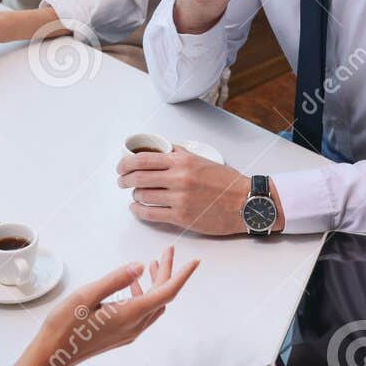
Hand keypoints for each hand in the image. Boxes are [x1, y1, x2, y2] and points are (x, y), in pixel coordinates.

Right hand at [37, 247, 199, 365]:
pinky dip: (145, 295)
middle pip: (162, 297)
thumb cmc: (64, 327)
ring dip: (157, 284)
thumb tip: (140, 267)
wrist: (52, 356)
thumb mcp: (86, 296)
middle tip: (166, 251)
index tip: (194, 262)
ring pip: (154, 305)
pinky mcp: (121, 335)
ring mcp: (128, 333)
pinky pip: (143, 313)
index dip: (181, 276)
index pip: (166, 293)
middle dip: (167, 273)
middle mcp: (134, 326)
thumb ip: (116, 280)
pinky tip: (131, 286)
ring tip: (152, 264)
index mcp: (129, 314)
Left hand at [117, 149, 277, 234]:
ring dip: (134, 195)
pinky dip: (138, 211)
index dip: (126, 163)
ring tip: (136, 194)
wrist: (244, 202)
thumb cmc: (225, 182)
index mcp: (182, 161)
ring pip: (142, 196)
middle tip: (122, 181)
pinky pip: (150, 214)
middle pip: (138, 177)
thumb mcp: (201, 159)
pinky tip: (137, 208)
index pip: (143, 159)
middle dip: (124, 180)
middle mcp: (178, 178)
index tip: (121, 167)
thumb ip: (178, 154)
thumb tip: (156, 149)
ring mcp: (179, 198)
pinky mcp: (181, 216)